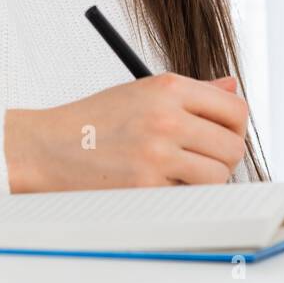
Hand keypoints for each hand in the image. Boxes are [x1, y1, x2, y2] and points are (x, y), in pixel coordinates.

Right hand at [4, 73, 247, 192]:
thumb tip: (231, 86)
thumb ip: (193, 91)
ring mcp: (157, 154)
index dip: (235, 126)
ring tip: (181, 173)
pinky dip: (181, 195)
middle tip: (203, 159)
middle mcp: (166, 117)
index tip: (224, 135)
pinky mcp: (146, 187)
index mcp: (168, 88)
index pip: (234, 108)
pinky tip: (159, 183)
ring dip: (206, 180)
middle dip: (224, 157)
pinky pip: (189, 196)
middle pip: (232, 145)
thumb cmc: (94, 121)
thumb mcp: (142, 91)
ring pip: (218, 175)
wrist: (48, 147)